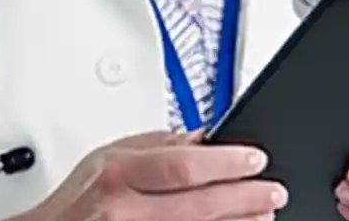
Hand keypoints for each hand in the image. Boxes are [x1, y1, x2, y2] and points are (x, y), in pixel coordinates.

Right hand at [14, 130, 288, 220]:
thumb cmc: (76, 202)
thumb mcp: (107, 156)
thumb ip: (155, 144)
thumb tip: (202, 136)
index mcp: (117, 173)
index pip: (183, 165)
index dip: (227, 162)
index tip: (255, 159)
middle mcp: (124, 209)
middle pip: (200, 204)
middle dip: (246, 197)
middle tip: (272, 191)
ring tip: (263, 215)